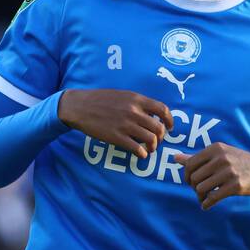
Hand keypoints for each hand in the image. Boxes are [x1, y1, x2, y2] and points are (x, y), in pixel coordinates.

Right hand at [57, 88, 172, 158]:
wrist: (79, 107)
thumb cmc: (100, 100)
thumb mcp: (122, 94)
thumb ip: (137, 103)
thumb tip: (152, 114)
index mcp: (136, 99)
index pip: (162, 109)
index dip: (169, 121)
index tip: (169, 128)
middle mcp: (133, 111)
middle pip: (159, 128)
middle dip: (161, 138)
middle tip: (156, 141)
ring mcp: (125, 125)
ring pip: (150, 140)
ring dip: (152, 147)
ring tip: (148, 149)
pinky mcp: (116, 137)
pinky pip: (137, 149)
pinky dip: (142, 154)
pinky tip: (140, 154)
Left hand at [176, 143, 249, 209]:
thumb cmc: (238, 162)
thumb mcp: (220, 155)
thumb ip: (197, 157)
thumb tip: (174, 157)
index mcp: (216, 148)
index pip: (190, 164)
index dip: (187, 176)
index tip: (191, 182)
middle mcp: (221, 158)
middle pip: (194, 178)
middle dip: (193, 187)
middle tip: (199, 191)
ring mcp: (229, 172)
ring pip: (201, 188)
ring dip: (199, 197)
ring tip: (203, 198)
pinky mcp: (235, 186)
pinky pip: (212, 198)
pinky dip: (206, 204)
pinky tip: (206, 205)